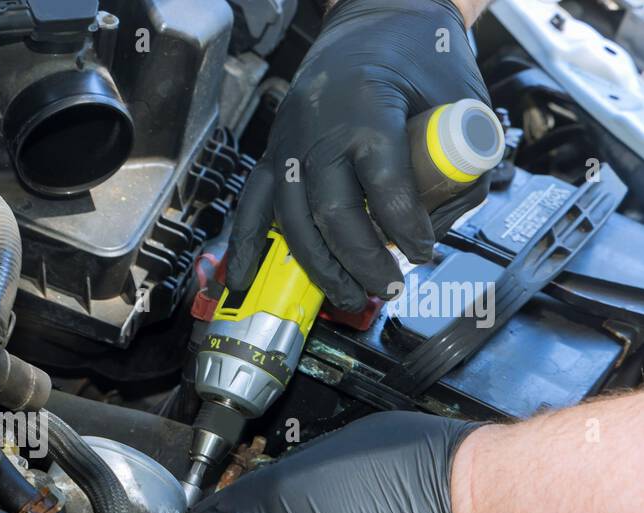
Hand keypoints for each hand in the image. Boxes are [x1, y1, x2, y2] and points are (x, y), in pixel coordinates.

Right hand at [225, 0, 490, 311]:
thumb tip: (441, 228)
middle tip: (386, 288)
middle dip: (361, 261)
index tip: (422, 253)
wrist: (374, 16)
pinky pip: (253, 206)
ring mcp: (288, 143)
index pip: (384, 186)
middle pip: (333, 213)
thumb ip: (462, 165)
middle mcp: (317, 129)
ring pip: (293, 220)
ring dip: (319, 266)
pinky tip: (241, 280)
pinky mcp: (272, 153)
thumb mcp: (460, 99)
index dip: (405, 229)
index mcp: (367, 109)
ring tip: (347, 295)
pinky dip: (246, 246)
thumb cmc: (420, 54)